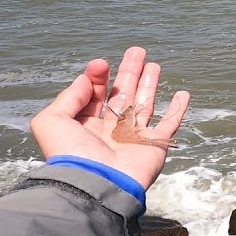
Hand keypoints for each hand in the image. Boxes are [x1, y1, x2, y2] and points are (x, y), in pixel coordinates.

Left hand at [30, 47, 190, 188]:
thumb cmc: (71, 154)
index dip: (97, 77)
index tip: (101, 64)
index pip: (95, 94)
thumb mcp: (51, 121)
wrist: (95, 184)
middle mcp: (111, 130)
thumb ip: (68, 97)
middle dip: (129, 72)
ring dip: (149, 84)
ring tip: (154, 64)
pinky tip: (183, 93)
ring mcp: (134, 137)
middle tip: (137, 51)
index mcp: (86, 125)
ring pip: (144, 104)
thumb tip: (87, 80)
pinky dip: (178, 109)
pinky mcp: (155, 145)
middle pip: (123, 94)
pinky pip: (170, 124)